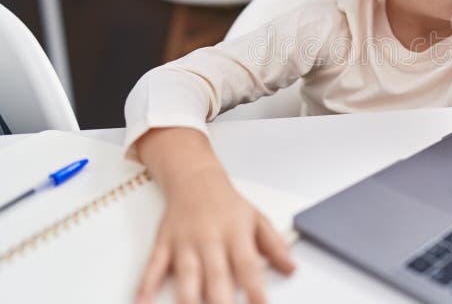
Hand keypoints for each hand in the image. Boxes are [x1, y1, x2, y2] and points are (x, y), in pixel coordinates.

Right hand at [135, 166, 294, 303]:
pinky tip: (142, 302)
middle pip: (216, 277)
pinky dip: (145, 285)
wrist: (195, 178)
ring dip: (187, 300)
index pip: (248, 267)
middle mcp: (210, 240)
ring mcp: (185, 243)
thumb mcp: (257, 219)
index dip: (256, 292)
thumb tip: (291, 268)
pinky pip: (153, 266)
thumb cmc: (227, 203)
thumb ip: (275, 246)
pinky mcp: (164, 244)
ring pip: (186, 276)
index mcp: (236, 235)